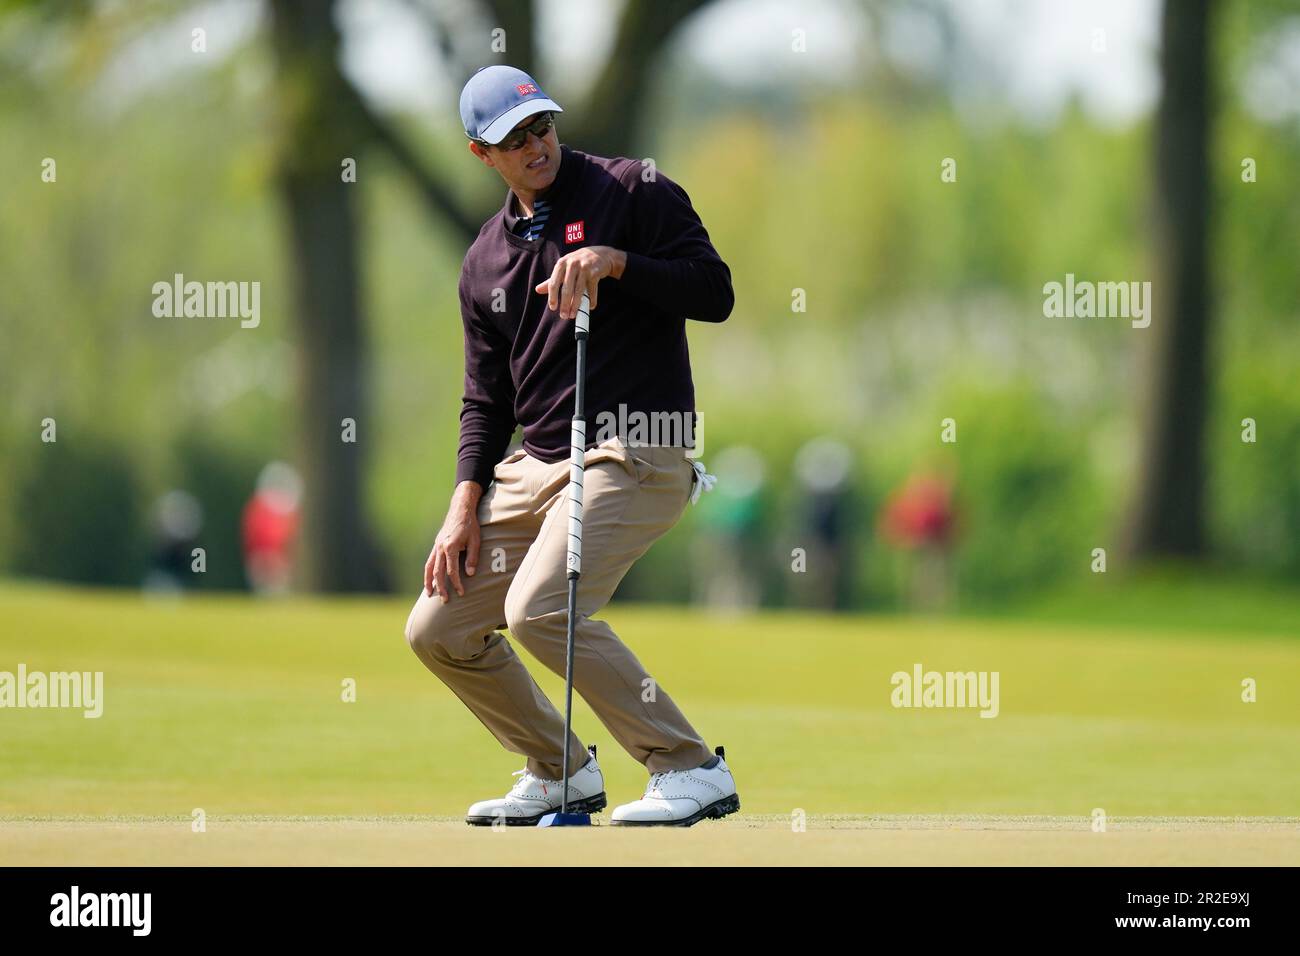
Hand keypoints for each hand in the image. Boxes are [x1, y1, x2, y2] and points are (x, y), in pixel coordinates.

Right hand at [424, 485, 482, 601]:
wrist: (460, 509)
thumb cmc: (470, 525)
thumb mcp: (475, 540)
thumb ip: (472, 557)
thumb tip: (470, 574)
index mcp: (450, 546)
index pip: (451, 570)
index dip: (456, 583)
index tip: (461, 592)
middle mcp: (440, 547)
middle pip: (438, 572)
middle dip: (441, 587)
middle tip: (445, 600)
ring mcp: (436, 546)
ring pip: (429, 567)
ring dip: (429, 582)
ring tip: (430, 594)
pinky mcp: (436, 545)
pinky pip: (429, 561)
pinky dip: (428, 572)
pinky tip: (429, 580)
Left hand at [534, 245, 626, 320]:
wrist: (600, 254)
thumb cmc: (578, 263)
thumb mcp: (564, 268)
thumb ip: (552, 280)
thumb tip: (537, 290)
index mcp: (561, 263)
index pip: (553, 283)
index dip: (552, 297)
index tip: (553, 308)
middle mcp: (572, 264)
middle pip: (566, 289)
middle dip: (565, 304)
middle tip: (564, 316)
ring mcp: (584, 268)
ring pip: (579, 291)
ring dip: (576, 305)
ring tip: (573, 314)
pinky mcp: (595, 272)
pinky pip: (592, 290)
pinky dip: (591, 300)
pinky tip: (590, 307)